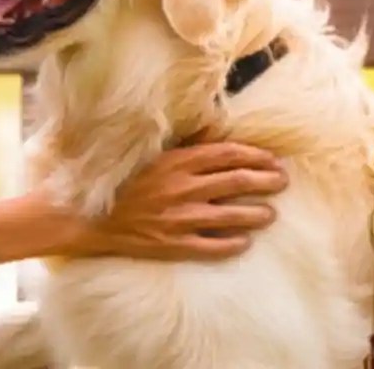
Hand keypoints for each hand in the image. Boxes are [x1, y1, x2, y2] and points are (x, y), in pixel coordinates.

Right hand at [67, 141, 287, 260]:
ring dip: (257, 213)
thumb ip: (185, 144)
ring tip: (270, 213)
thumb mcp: (153, 155)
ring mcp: (179, 218)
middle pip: (237, 181)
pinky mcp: (174, 244)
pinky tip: (245, 241)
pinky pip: (213, 246)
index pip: (228, 154)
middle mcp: (182, 188)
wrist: (90, 218)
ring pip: (232, 216)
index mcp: (177, 161)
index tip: (272, 159)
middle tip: (282, 182)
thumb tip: (215, 127)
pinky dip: (233, 243)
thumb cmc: (123, 182)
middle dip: (266, 181)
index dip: (255, 156)